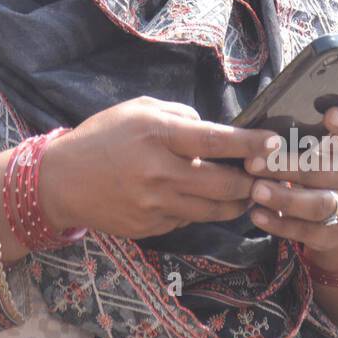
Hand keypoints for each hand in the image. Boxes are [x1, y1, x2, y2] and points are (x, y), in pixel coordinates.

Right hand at [38, 95, 282, 239]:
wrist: (61, 181)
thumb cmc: (101, 137)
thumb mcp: (138, 110)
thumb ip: (179, 115)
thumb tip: (212, 129)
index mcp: (158, 135)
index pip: (217, 140)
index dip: (251, 144)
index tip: (275, 144)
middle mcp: (159, 172)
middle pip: (225, 183)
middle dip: (254, 181)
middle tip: (269, 176)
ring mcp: (156, 204)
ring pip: (214, 209)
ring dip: (237, 201)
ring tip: (247, 191)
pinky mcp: (152, 226)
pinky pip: (190, 219)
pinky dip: (202, 210)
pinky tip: (202, 199)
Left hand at [243, 106, 337, 273]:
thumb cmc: (321, 168)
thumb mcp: (322, 147)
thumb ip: (306, 128)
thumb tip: (268, 105)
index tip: (330, 114)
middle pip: (321, 171)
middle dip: (286, 167)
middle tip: (252, 163)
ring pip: (316, 204)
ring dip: (284, 198)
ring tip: (256, 190)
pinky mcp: (331, 234)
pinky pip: (305, 231)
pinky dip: (279, 224)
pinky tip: (257, 214)